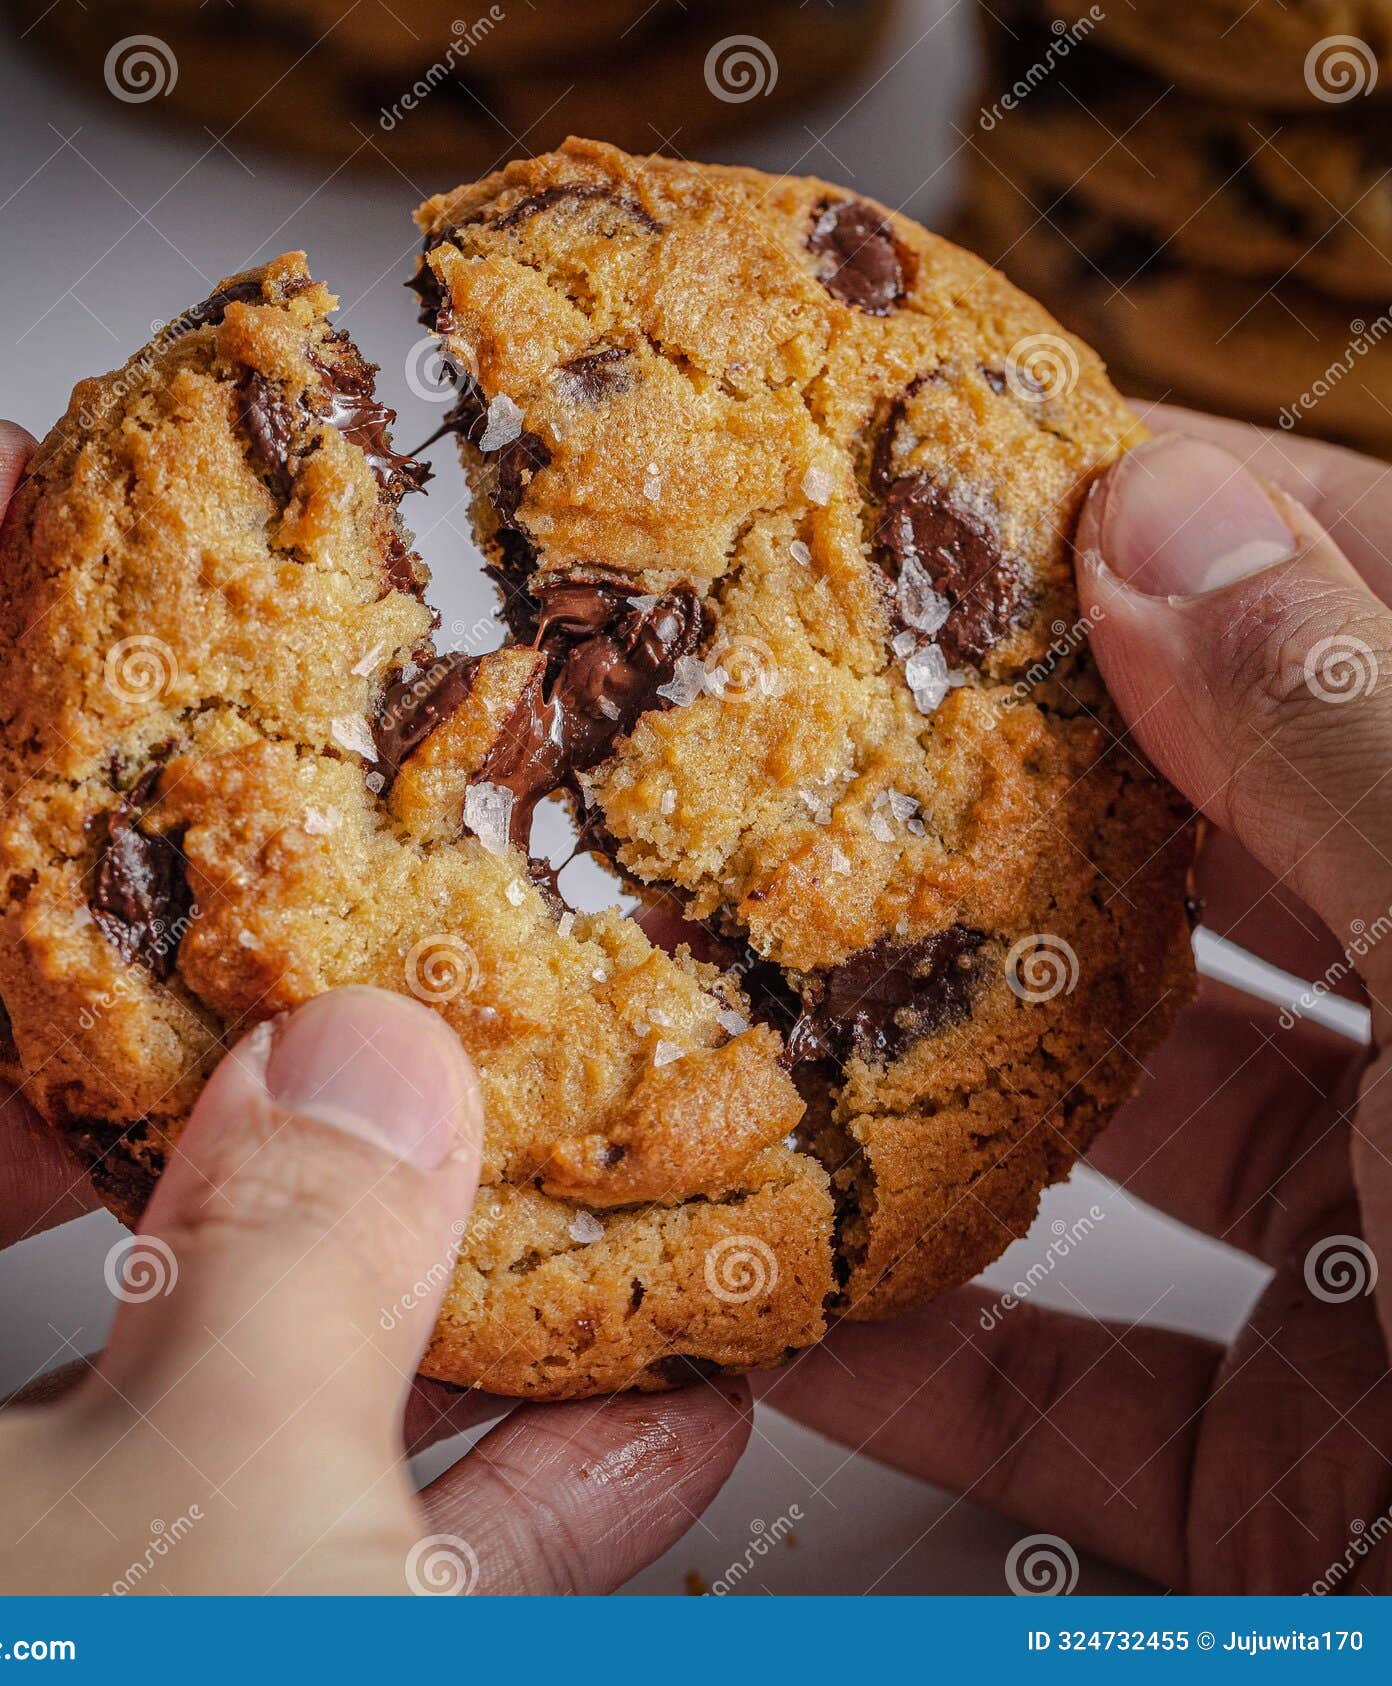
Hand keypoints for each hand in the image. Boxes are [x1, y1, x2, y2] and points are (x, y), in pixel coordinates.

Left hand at [0, 424, 750, 1594]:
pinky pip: (276, 1529)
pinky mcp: (106, 1646)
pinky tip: (629, 1429)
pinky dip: (450, 1484)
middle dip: (230, 1035)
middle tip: (378, 943)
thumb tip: (371, 1073)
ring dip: (398, 1278)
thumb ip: (285, 1264)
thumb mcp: (200, 1519)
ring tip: (565, 1163)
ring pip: (172, 1348)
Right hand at [758, 411, 1391, 1595]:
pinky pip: (1069, 1385)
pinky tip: (785, 1298)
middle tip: (847, 715)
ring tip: (774, 974)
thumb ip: (1347, 749)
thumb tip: (1159, 524)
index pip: (1383, 642)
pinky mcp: (1290, 1466)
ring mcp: (1376, 1279)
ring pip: (1118, 1137)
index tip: (1022, 489)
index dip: (1221, 541)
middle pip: (1219, 885)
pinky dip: (923, 1354)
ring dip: (942, 1079)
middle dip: (1032, 802)